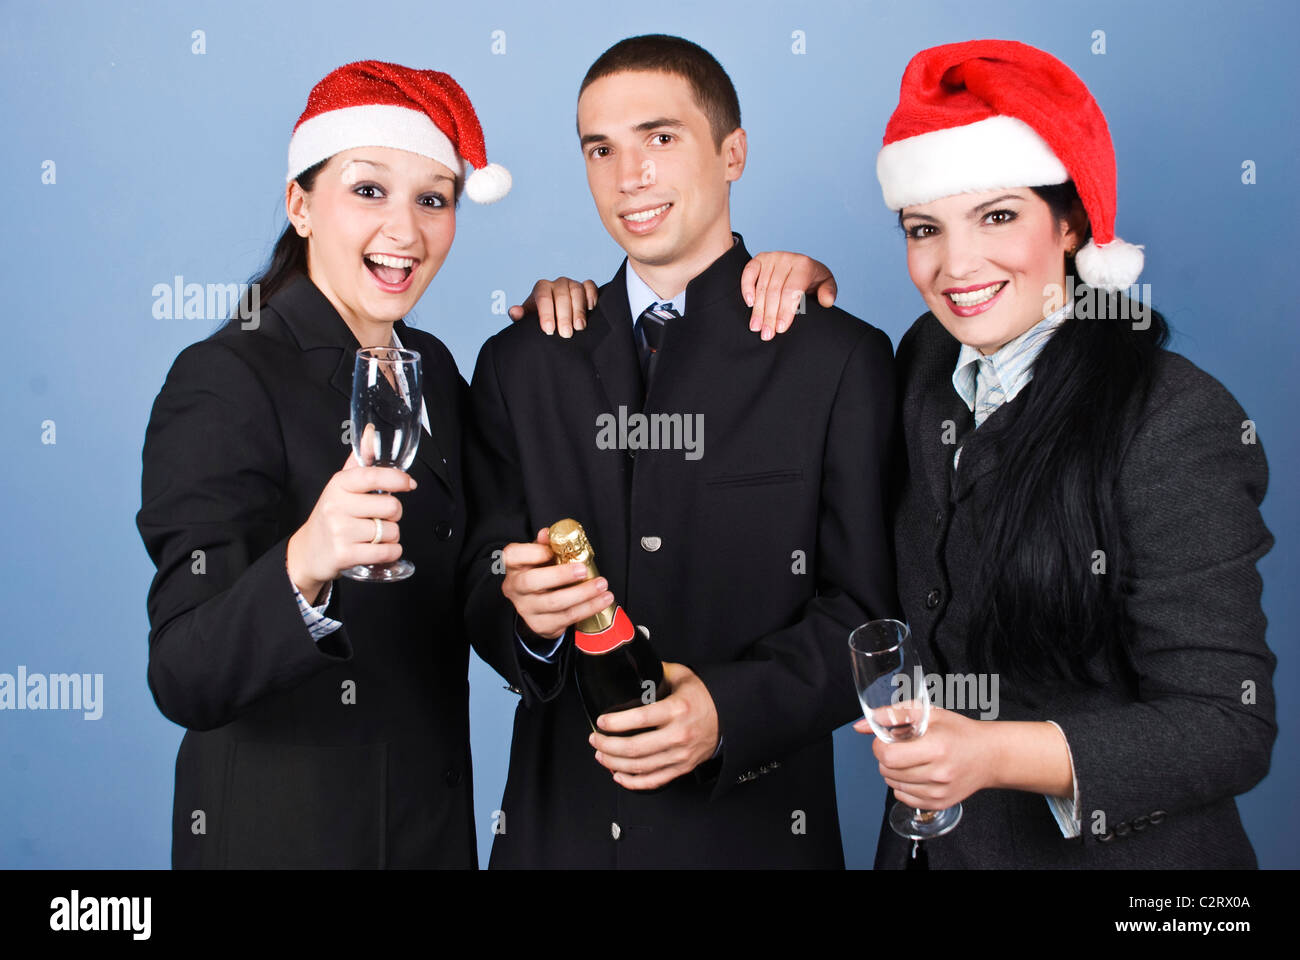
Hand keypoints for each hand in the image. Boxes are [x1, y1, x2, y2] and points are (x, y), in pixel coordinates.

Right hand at [286, 450, 415, 602]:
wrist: (308, 551)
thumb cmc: (330, 515)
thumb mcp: (340, 485)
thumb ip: (359, 460)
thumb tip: (370, 432)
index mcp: (338, 485)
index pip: (373, 476)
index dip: (397, 478)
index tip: (409, 483)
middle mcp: (337, 506)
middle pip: (391, 506)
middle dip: (394, 514)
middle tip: (380, 517)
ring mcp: (340, 531)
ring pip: (391, 531)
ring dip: (391, 536)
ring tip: (373, 535)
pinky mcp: (345, 554)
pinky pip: (387, 551)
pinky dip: (391, 552)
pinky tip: (378, 548)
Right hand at [500, 527, 613, 638]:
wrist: (537, 607)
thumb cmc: (541, 574)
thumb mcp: (540, 557)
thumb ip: (545, 544)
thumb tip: (548, 533)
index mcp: (513, 566)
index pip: (513, 555)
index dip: (532, 553)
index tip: (551, 551)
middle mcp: (515, 588)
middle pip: (531, 582)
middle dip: (560, 575)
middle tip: (583, 569)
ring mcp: (526, 609)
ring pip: (554, 603)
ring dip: (582, 594)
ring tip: (601, 585)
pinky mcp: (541, 625)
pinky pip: (567, 618)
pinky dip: (588, 608)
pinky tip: (602, 600)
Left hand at [508, 277, 598, 338]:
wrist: (556, 319)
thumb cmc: (541, 320)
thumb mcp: (529, 320)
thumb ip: (521, 317)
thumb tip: (514, 311)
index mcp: (541, 288)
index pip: (543, 297)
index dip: (546, 313)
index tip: (549, 330)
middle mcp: (557, 284)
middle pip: (561, 294)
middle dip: (564, 315)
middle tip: (565, 334)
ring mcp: (572, 284)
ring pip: (576, 290)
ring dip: (578, 309)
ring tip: (579, 327)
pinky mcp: (586, 287)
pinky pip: (590, 286)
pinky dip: (591, 295)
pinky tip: (591, 309)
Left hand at [590, 662, 718, 789]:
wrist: (730, 718)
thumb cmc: (704, 697)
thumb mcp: (683, 676)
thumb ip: (657, 672)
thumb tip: (633, 667)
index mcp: (677, 710)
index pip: (640, 719)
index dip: (616, 723)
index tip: (601, 721)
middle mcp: (678, 735)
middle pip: (634, 748)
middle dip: (608, 745)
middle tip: (595, 739)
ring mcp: (680, 755)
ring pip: (640, 767)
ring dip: (615, 763)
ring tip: (601, 755)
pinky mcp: (682, 768)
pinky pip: (654, 781)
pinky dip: (633, 782)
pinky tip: (619, 775)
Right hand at [740, 252, 837, 340]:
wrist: (801, 265)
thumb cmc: (813, 279)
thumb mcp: (825, 284)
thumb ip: (829, 292)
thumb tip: (826, 301)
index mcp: (804, 264)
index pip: (792, 290)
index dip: (785, 311)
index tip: (781, 329)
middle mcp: (787, 258)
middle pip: (775, 291)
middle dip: (770, 315)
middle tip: (767, 334)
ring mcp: (772, 258)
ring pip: (762, 286)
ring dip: (758, 309)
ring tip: (756, 327)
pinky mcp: (759, 259)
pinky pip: (749, 272)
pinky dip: (747, 288)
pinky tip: (749, 304)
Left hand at [853, 706, 995, 809]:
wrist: (989, 756)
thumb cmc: (959, 732)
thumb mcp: (928, 714)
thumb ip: (892, 715)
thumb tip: (860, 726)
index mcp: (935, 747)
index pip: (887, 755)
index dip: (879, 746)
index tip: (887, 740)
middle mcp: (938, 773)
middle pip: (887, 771)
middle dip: (886, 757)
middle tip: (901, 748)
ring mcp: (939, 792)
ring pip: (893, 785)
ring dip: (894, 771)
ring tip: (912, 760)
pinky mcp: (939, 803)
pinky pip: (903, 797)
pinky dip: (903, 785)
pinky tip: (917, 773)